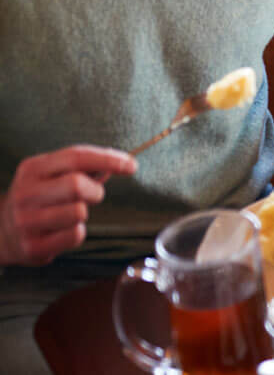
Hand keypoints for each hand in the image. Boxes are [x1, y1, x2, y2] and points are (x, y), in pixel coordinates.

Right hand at [0, 145, 135, 265]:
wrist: (2, 232)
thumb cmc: (40, 198)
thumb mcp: (52, 175)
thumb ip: (84, 167)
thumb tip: (122, 163)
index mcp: (32, 169)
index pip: (76, 157)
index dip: (108, 159)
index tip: (131, 165)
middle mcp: (25, 193)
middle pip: (77, 185)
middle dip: (94, 191)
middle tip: (91, 196)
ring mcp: (26, 221)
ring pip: (78, 212)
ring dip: (83, 213)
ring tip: (69, 214)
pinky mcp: (32, 246)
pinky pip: (75, 235)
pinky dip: (77, 232)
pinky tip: (62, 231)